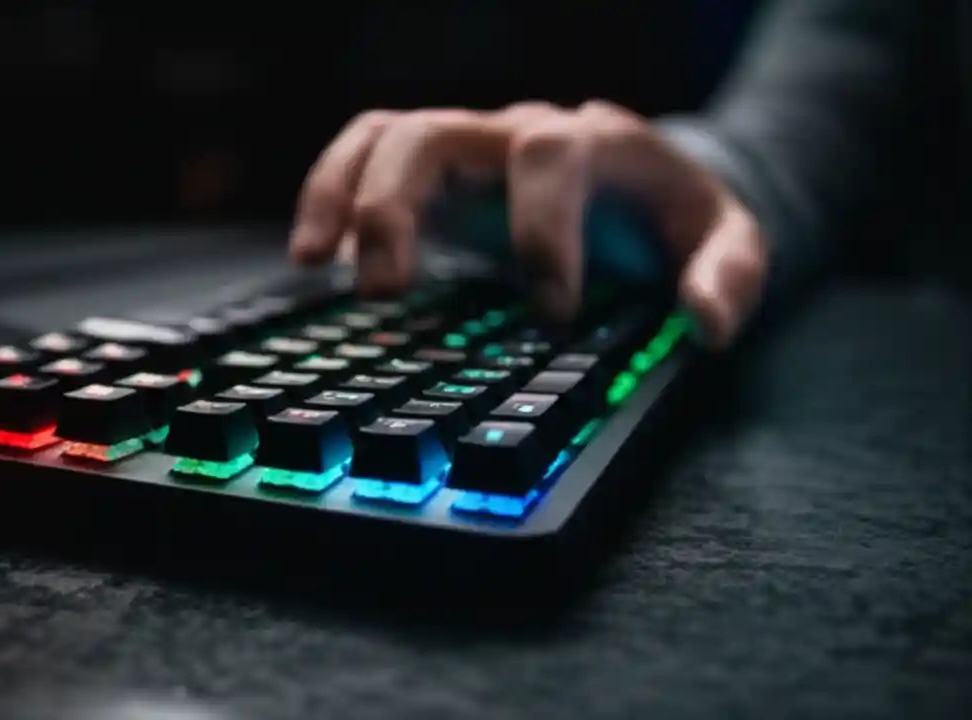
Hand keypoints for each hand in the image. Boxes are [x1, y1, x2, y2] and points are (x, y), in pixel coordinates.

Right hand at [287, 101, 767, 348]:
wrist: (642, 181)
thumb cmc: (672, 215)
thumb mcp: (727, 239)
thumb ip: (730, 274)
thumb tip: (706, 324)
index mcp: (592, 142)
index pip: (551, 158)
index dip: (542, 231)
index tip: (548, 311)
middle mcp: (516, 131)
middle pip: (436, 133)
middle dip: (399, 208)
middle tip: (384, 292)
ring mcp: (468, 145)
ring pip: (386, 137)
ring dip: (342, 195)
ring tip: (317, 262)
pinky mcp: (434, 170)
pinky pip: (364, 155)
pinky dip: (329, 195)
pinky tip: (314, 253)